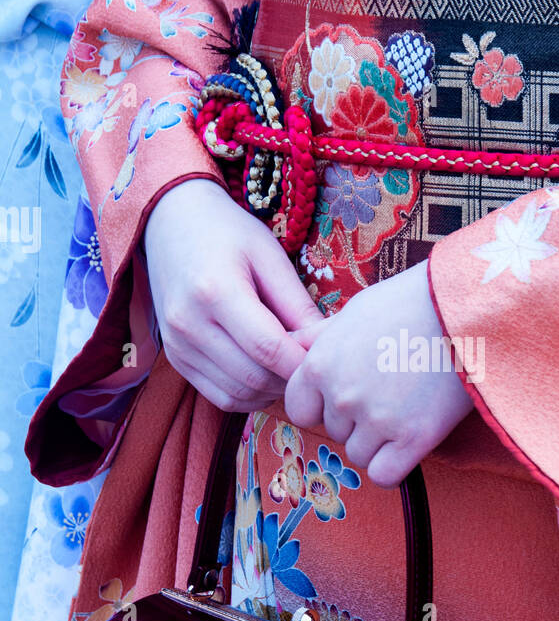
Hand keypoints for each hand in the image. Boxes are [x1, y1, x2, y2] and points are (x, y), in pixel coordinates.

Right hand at [143, 178, 321, 410]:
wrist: (170, 224)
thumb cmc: (227, 233)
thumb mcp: (269, 256)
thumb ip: (297, 304)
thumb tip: (327, 344)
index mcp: (215, 291)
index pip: (268, 348)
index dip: (303, 362)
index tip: (326, 357)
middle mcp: (189, 323)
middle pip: (254, 377)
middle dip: (291, 379)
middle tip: (312, 363)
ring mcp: (177, 346)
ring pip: (238, 394)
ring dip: (272, 391)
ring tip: (290, 367)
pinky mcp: (175, 359)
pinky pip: (220, 397)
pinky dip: (250, 396)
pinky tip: (266, 375)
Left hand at [284, 262, 474, 486]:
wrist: (467, 308)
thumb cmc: (411, 302)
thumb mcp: (355, 311)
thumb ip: (319, 337)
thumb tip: (289, 342)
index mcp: (320, 365)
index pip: (300, 410)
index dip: (323, 405)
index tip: (350, 394)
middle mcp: (341, 396)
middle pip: (335, 432)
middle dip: (357, 419)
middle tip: (392, 391)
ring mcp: (376, 420)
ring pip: (359, 455)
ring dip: (379, 442)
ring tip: (407, 407)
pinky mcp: (413, 438)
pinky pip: (384, 475)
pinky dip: (394, 466)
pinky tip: (409, 442)